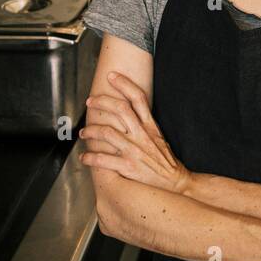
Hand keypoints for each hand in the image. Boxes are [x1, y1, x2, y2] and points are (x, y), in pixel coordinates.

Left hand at [79, 71, 190, 194]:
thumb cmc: (166, 162)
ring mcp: (134, 151)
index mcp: (150, 127)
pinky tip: (84, 157)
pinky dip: (90, 157)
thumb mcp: (159, 138)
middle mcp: (141, 136)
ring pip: (107, 132)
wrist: (175, 184)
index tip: (112, 76)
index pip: (138, 99)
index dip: (124, 84)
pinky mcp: (128, 167)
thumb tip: (130, 115)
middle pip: (120, 109)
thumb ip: (145, 126)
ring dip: (91, 130)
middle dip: (102, 101)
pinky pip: (104, 160)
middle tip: (90, 101)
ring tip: (84, 133)